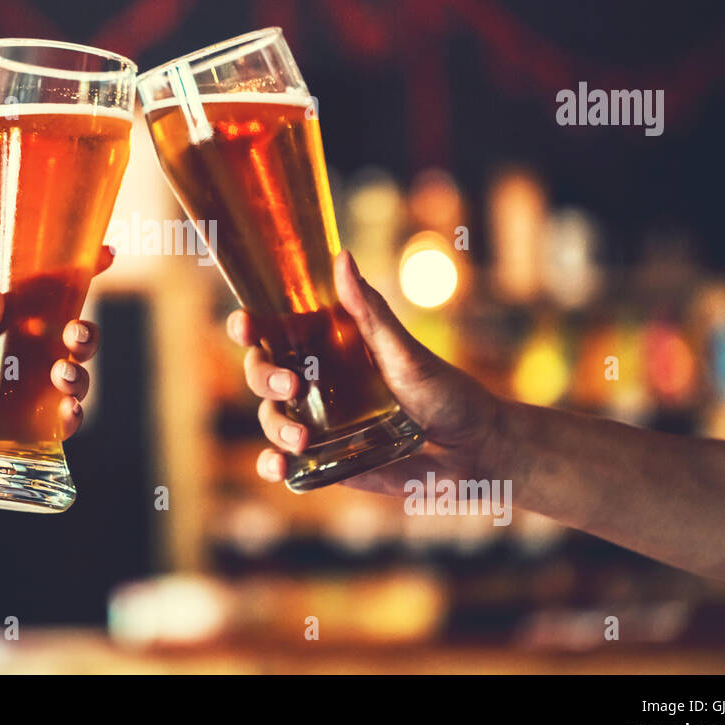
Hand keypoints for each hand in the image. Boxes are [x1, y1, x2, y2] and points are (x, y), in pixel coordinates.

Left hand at [0, 259, 109, 477]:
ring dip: (79, 374)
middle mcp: (17, 357)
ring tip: (62, 375)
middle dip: (85, 334)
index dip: (80, 275)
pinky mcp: (19, 429)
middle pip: (69, 340)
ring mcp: (21, 393)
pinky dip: (71, 416)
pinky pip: (57, 423)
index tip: (106, 254)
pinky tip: (68, 411)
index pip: (46, 296)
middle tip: (74, 335)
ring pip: (71, 379)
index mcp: (0, 326)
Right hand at [227, 249, 504, 495]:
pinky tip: (280, 467)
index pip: (275, 332)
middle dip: (263, 377)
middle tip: (292, 386)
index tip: (246, 326)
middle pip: (262, 375)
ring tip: (302, 439)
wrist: (478, 452)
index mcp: (330, 349)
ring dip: (274, 426)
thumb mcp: (406, 352)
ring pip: (271, 419)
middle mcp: (317, 385)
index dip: (250, 327)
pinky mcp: (329, 463)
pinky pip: (288, 465)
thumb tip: (342, 257)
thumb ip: (370, 313)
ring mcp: (321, 425)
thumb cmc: (448, 392)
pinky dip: (274, 465)